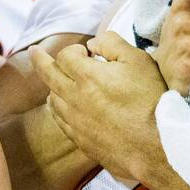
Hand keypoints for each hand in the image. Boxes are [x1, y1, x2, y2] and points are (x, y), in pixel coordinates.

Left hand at [33, 31, 167, 185]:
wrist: (155, 146)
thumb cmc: (150, 101)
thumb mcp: (138, 61)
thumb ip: (112, 44)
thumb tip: (93, 44)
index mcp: (87, 76)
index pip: (65, 55)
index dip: (75, 50)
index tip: (88, 53)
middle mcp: (74, 97)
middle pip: (48, 74)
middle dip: (40, 60)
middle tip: (34, 52)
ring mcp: (75, 121)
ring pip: (52, 99)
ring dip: (52, 86)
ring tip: (54, 81)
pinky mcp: (80, 139)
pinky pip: (60, 121)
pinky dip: (57, 109)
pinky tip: (60, 108)